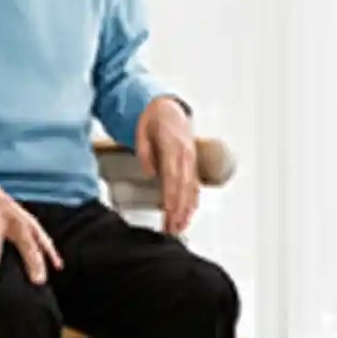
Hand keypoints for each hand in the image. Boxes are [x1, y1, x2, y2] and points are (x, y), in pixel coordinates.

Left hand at [136, 97, 197, 234]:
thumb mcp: (142, 131)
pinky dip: (192, 201)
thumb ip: (145, 152)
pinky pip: (194, 185)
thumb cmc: (153, 119)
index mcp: (174, 147)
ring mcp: (191, 160)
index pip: (172, 178)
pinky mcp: (192, 164)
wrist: (168, 108)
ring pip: (191, 189)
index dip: (171, 199)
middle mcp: (186, 155)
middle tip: (173, 229)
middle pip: (183, 188)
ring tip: (180, 227)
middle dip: (179, 211)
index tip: (168, 215)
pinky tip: (189, 214)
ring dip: (187, 210)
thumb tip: (149, 171)